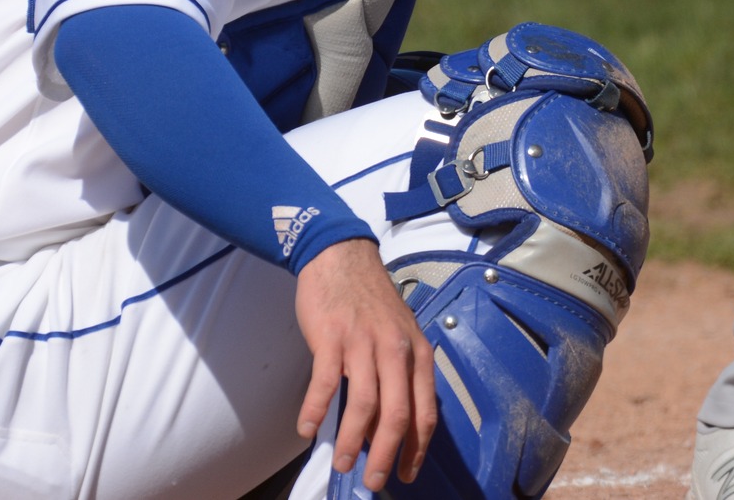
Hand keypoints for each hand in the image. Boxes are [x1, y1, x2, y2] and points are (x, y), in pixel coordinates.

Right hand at [294, 238, 437, 491]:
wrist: (341, 257)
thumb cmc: (370, 300)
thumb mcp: (399, 334)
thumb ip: (400, 374)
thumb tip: (389, 423)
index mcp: (417, 353)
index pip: (425, 413)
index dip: (416, 449)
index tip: (407, 473)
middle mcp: (395, 350)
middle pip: (397, 416)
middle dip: (385, 456)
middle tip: (373, 481)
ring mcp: (363, 342)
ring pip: (363, 405)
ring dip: (352, 441)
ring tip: (343, 462)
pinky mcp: (332, 336)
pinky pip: (325, 382)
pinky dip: (316, 410)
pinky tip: (308, 429)